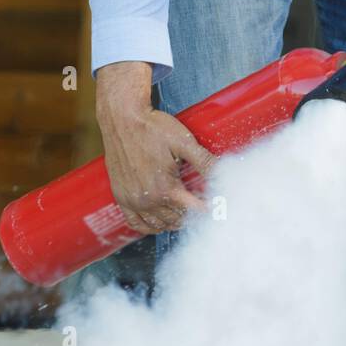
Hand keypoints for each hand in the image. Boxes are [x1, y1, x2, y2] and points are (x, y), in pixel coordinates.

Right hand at [96, 61, 215, 234]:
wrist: (122, 119)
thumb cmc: (152, 127)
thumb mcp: (183, 142)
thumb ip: (204, 162)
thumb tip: (224, 174)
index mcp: (166, 188)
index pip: (194, 211)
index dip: (208, 209)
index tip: (216, 206)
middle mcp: (148, 199)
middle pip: (177, 220)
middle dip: (191, 215)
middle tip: (201, 205)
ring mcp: (132, 200)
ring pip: (158, 225)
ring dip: (173, 222)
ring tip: (184, 212)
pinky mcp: (121, 196)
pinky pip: (135, 223)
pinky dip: (149, 226)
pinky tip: (159, 220)